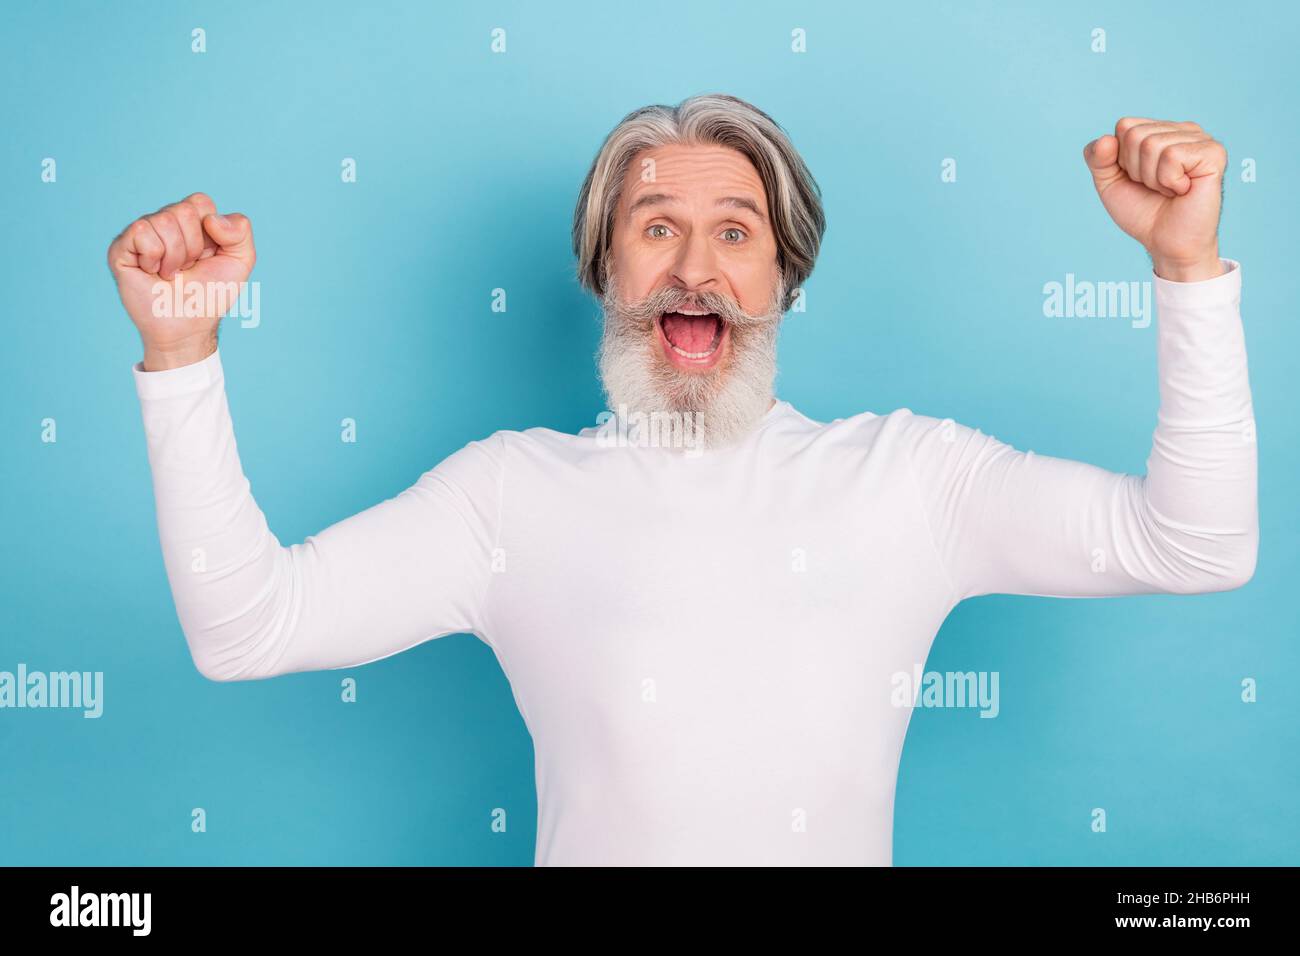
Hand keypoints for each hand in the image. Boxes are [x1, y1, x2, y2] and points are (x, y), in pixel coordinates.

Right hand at [107, 192, 255, 368]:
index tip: (207, 257)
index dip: (210, 233)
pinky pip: (140, 232)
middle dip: (193, 246)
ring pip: (162, 220)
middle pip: (183, 210)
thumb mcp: (240, 261)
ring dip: (175, 256)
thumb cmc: (210, 295)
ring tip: (170, 273)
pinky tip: (152, 272)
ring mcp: (141, 235)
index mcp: (190, 222)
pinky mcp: (120, 249)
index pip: (200, 202)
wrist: (189, 326)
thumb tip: (211, 218)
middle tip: (187, 268)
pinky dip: (154, 257)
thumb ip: (241, 230)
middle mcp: (163, 223)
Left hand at [1083, 118, 1225, 281]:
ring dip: (1152, 178)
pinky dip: (1168, 180)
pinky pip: (1172, 156)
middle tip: (1156, 187)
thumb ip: (1097, 158)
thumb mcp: (1109, 183)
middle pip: (1135, 134)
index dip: (1121, 159)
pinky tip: (1183, 190)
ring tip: (1169, 189)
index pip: (1124, 125)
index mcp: (1161, 131)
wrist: (1166, 242)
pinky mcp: (1213, 153)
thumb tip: (1105, 139)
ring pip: (1152, 144)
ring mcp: (1201, 139)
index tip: (1138, 179)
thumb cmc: (1143, 212)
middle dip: (1136, 169)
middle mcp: (1183, 130)